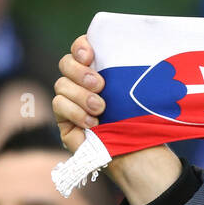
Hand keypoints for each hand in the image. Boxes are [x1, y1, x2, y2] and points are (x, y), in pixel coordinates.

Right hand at [55, 34, 180, 204]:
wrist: (142, 158)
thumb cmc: (144, 124)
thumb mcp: (142, 95)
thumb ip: (130, 74)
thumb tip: (133, 49)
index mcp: (102, 72)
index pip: (82, 49)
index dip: (81, 46)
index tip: (90, 52)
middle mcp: (83, 84)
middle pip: (66, 64)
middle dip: (80, 71)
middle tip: (100, 84)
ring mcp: (72, 102)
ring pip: (61, 84)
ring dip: (81, 95)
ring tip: (101, 109)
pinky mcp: (65, 121)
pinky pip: (59, 105)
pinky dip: (74, 111)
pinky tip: (92, 123)